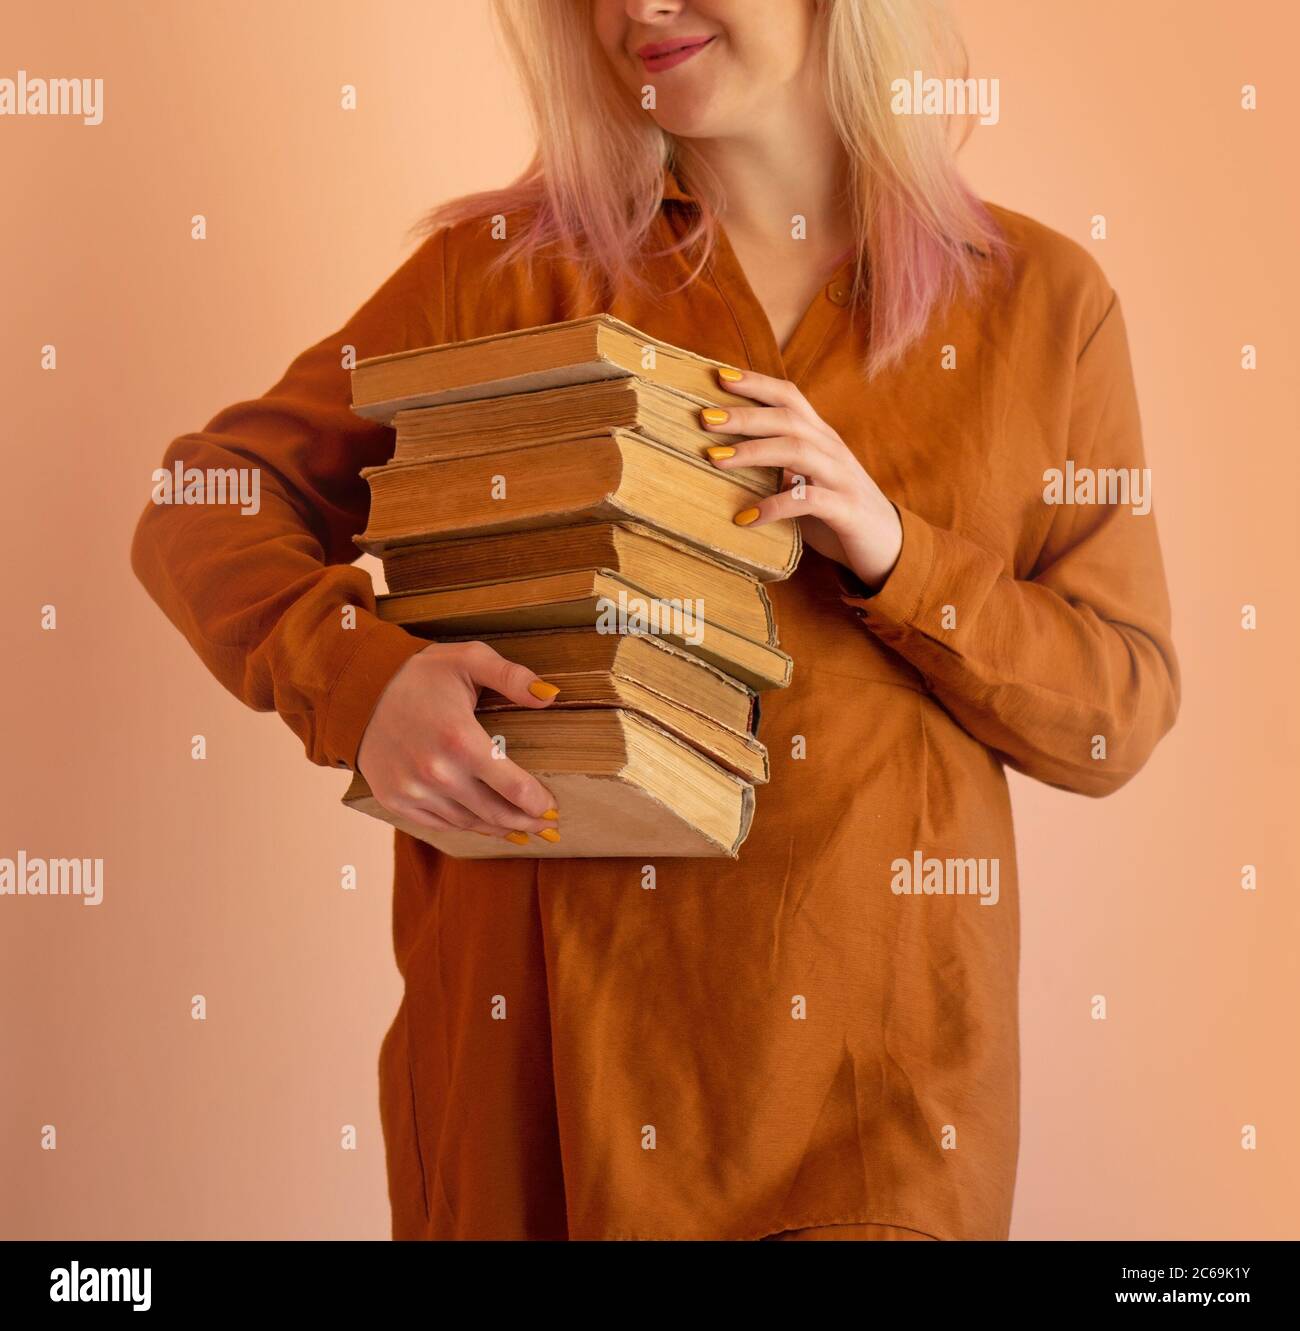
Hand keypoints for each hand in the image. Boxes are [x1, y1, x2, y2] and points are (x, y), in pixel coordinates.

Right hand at [356, 640, 560, 842]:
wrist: (358, 689)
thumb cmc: (420, 673)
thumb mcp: (469, 659)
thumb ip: (512, 677)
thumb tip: (550, 695)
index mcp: (459, 738)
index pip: (514, 787)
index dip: (539, 803)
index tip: (553, 808)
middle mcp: (436, 772)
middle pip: (495, 813)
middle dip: (527, 823)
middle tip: (548, 826)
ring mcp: (413, 790)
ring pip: (469, 823)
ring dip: (499, 829)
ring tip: (522, 831)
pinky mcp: (396, 800)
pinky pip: (441, 824)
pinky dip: (467, 826)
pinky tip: (485, 825)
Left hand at [703, 368, 903, 588]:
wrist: (889, 548)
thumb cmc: (835, 513)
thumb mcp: (805, 482)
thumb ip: (777, 467)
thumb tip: (724, 457)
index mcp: (821, 438)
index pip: (790, 397)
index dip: (757, 383)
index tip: (719, 376)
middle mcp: (832, 450)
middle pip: (788, 418)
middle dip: (744, 415)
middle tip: (704, 419)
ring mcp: (842, 478)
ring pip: (797, 450)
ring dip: (753, 451)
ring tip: (715, 458)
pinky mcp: (847, 511)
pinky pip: (809, 502)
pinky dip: (774, 507)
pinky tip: (746, 518)